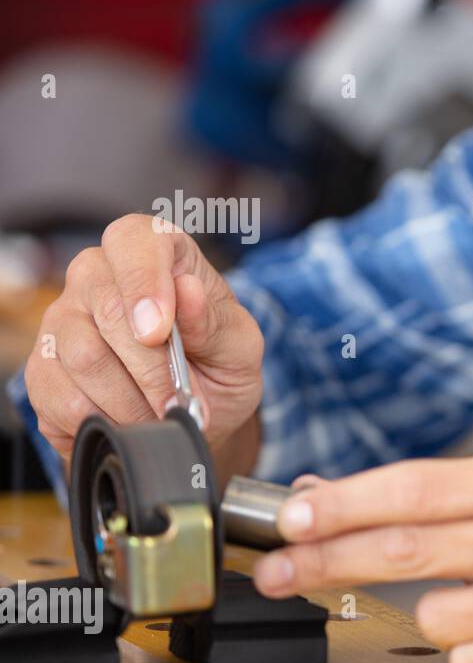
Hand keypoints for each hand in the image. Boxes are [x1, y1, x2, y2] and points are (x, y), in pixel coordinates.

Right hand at [25, 214, 263, 458]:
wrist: (195, 415)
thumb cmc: (219, 367)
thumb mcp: (239, 347)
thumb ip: (216, 322)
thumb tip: (187, 291)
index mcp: (155, 251)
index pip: (134, 241)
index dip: (144, 283)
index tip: (159, 332)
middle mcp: (98, 275)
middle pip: (107, 309)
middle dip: (152, 368)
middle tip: (180, 401)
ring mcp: (62, 320)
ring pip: (81, 356)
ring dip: (132, 400)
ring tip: (162, 414)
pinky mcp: (42, 369)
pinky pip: (61, 397)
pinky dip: (105, 421)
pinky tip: (131, 422)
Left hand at [253, 455, 472, 662]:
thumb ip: (432, 498)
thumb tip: (325, 495)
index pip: (418, 486)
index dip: (345, 503)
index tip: (289, 517)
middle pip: (407, 548)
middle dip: (327, 559)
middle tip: (276, 570)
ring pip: (433, 617)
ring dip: (436, 619)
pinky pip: (467, 662)